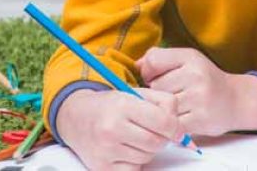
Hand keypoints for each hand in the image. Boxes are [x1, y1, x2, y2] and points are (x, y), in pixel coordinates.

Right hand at [56, 87, 179, 170]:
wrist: (76, 117)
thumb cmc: (112, 105)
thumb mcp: (137, 93)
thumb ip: (164, 104)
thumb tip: (180, 131)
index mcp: (123, 105)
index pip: (162, 122)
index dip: (176, 129)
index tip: (177, 131)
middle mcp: (112, 128)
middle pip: (156, 143)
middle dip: (161, 139)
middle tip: (153, 132)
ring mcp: (105, 150)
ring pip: (146, 157)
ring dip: (147, 150)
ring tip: (135, 138)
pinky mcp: (102, 167)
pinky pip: (134, 170)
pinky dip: (135, 163)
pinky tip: (126, 149)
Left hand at [137, 47, 256, 134]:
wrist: (237, 101)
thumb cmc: (206, 80)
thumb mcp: (189, 60)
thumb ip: (162, 59)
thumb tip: (136, 65)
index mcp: (191, 57)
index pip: (153, 61)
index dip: (148, 72)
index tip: (155, 78)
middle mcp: (196, 75)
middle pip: (155, 86)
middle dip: (157, 93)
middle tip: (171, 94)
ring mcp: (198, 98)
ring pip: (161, 106)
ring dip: (163, 110)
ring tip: (175, 107)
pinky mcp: (200, 119)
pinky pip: (171, 123)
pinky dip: (171, 124)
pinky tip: (179, 119)